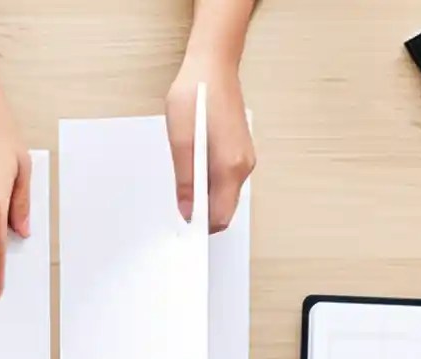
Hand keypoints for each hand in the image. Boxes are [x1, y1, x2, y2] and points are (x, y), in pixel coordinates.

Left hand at [165, 49, 253, 232]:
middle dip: (202, 214)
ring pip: (225, 194)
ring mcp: (244, 158)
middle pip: (224, 207)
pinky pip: (226, 178)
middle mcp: (244, 166)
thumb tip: (186, 210)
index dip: (201, 227)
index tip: (181, 230)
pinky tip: (192, 171)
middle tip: (176, 210)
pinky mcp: (240, 150)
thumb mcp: (180, 142)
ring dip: (205, 197)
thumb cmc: (196, 97)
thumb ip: (184, 180)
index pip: (220, 216)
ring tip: (181, 187)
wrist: (213, 67)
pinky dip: (210, 183)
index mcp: (230, 167)